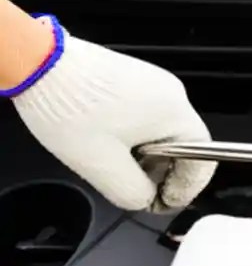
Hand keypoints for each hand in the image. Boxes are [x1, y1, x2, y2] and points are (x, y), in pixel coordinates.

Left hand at [8, 16, 214, 211]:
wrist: (36, 62)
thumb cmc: (68, 106)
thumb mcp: (103, 166)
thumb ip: (135, 193)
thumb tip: (145, 198)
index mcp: (176, 113)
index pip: (202, 161)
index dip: (185, 190)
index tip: (164, 203)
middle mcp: (171, 94)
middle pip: (182, 147)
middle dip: (160, 173)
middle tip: (136, 189)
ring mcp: (153, 83)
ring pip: (161, 133)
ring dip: (143, 156)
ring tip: (112, 163)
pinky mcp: (134, 80)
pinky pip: (145, 117)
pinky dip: (131, 136)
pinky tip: (105, 142)